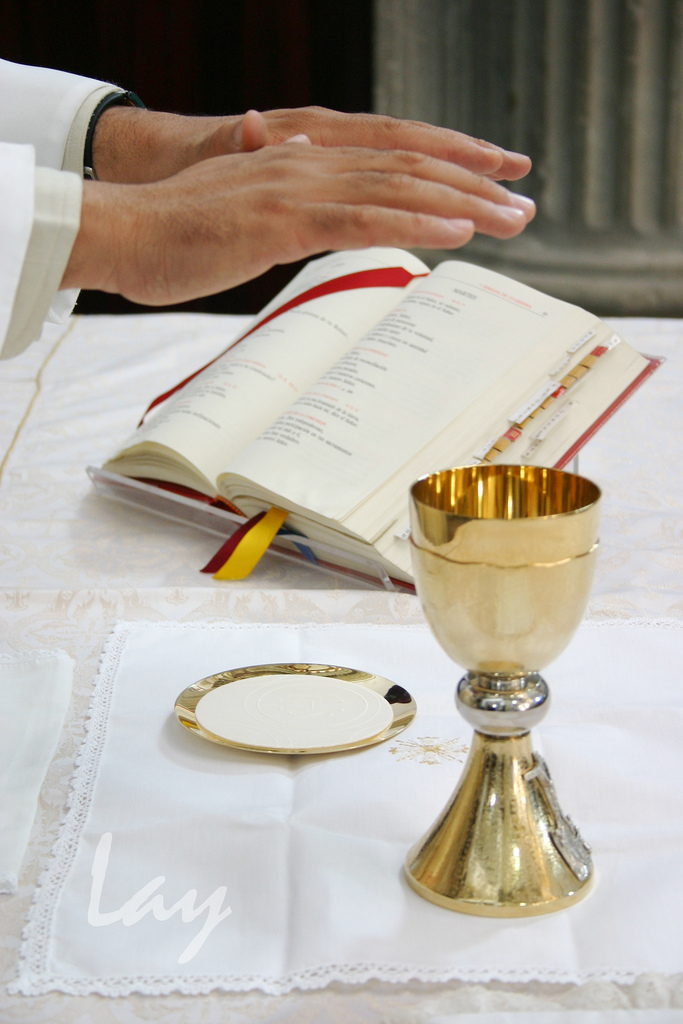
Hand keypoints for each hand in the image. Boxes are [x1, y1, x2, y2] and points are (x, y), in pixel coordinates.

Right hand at [64, 142, 534, 304]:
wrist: (122, 232)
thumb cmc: (178, 230)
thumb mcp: (243, 206)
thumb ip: (285, 191)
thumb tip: (313, 174)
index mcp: (302, 160)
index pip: (391, 155)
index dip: (448, 162)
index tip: (493, 179)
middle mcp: (308, 161)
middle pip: (408, 166)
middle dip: (474, 182)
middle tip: (525, 202)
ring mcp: (297, 187)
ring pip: (397, 187)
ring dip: (462, 202)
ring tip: (512, 216)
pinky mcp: (281, 220)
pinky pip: (360, 219)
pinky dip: (414, 222)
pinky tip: (456, 230)